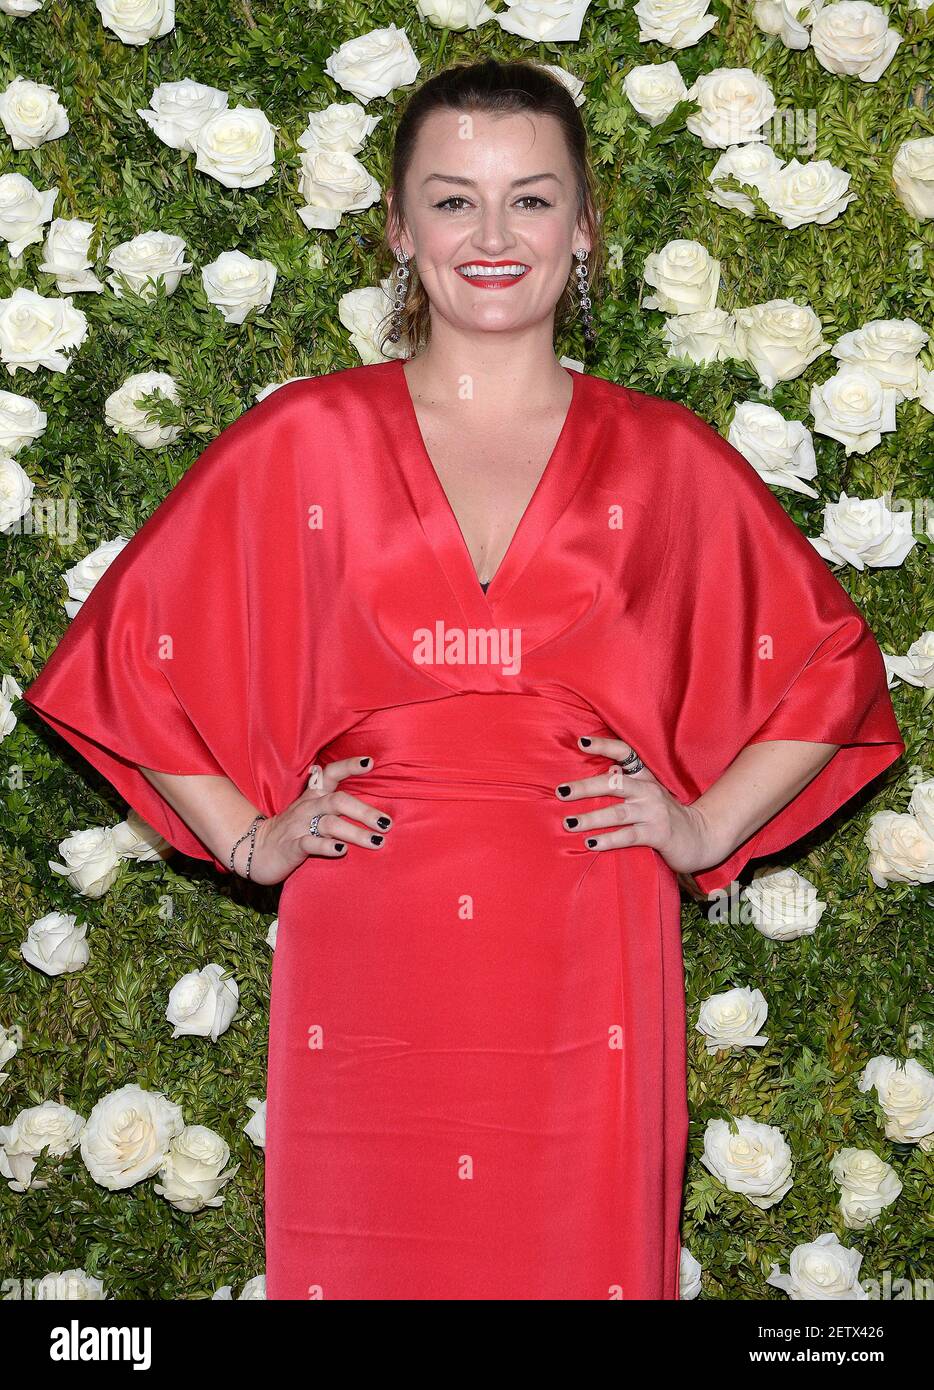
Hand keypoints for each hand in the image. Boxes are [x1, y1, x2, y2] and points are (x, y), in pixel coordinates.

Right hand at [241, 755, 392, 884]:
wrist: (256, 849)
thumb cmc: (292, 829)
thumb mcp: (310, 808)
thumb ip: (332, 799)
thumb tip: (365, 793)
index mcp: (314, 795)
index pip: (331, 773)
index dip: (349, 765)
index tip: (370, 762)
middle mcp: (308, 807)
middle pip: (338, 801)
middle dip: (364, 812)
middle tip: (386, 823)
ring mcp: (299, 826)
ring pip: (329, 824)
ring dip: (355, 832)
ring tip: (376, 841)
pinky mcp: (292, 846)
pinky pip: (310, 844)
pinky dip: (327, 847)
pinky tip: (342, 851)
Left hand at [556, 733, 721, 880]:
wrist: (701, 837)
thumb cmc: (664, 815)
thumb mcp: (648, 794)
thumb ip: (628, 783)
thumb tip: (605, 772)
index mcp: (645, 777)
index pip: (625, 753)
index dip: (603, 745)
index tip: (580, 742)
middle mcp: (649, 791)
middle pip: (614, 783)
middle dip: (585, 787)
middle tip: (561, 792)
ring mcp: (654, 812)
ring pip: (618, 812)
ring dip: (591, 818)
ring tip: (569, 822)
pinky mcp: (658, 834)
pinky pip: (628, 836)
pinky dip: (608, 840)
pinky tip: (590, 843)